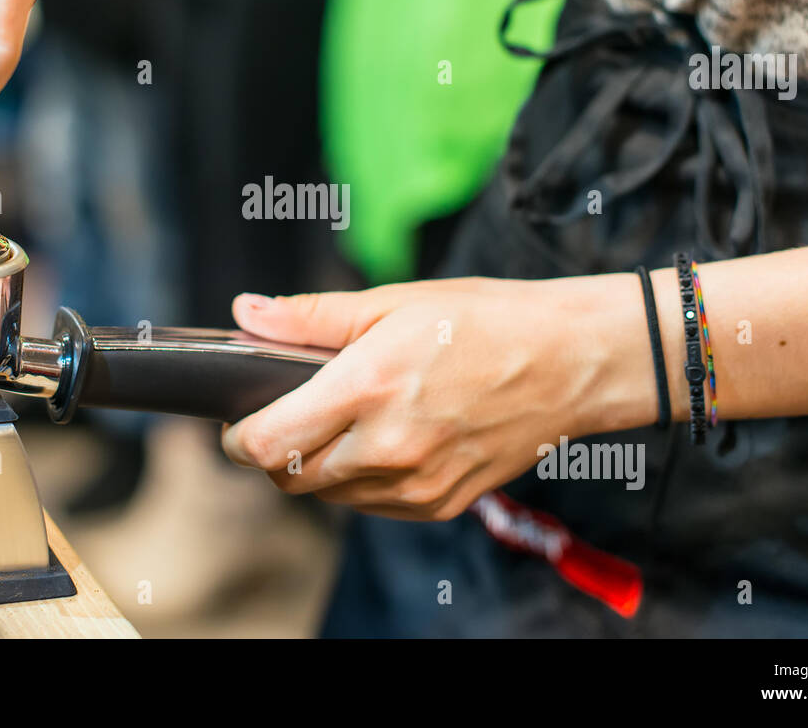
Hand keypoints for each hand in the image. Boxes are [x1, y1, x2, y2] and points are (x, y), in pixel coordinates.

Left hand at [221, 276, 656, 519]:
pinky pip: (372, 505)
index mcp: (367, 389)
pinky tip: (378, 440)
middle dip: (270, 450)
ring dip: (314, 466)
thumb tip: (245, 313)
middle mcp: (387, 448)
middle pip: (287, 477)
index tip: (237, 415)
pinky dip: (358, 480)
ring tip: (338, 421)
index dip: (236, 434)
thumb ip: (310, 317)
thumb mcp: (392, 302)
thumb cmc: (486, 321)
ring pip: (328, 495)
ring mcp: (416, 484)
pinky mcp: (441, 504)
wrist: (572, 361)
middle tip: (283, 413)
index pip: (264, 442)